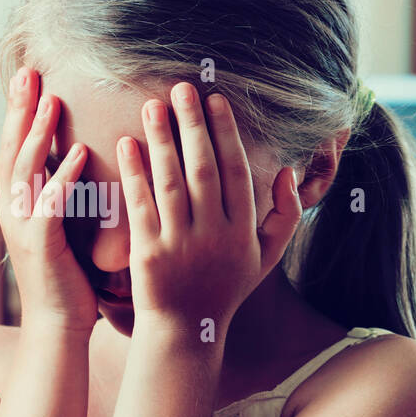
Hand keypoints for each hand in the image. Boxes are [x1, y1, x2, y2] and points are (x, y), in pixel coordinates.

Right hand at [0, 67, 97, 334]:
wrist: (60, 325)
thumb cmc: (69, 277)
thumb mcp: (65, 228)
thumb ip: (66, 196)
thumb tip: (82, 162)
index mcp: (18, 204)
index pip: (17, 148)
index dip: (21, 113)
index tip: (31, 77)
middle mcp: (13, 210)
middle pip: (14, 149)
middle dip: (20, 110)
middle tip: (29, 72)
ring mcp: (22, 226)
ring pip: (26, 169)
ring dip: (38, 134)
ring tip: (50, 101)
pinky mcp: (40, 244)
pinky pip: (50, 202)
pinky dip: (62, 176)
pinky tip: (78, 154)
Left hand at [116, 83, 301, 334]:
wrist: (187, 328)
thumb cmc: (228, 285)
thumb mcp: (267, 256)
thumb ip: (286, 216)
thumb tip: (288, 172)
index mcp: (244, 231)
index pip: (236, 172)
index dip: (226, 133)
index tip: (215, 100)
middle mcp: (216, 235)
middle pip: (204, 169)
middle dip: (193, 125)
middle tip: (182, 89)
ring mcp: (181, 244)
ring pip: (171, 182)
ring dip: (162, 140)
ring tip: (153, 105)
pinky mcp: (149, 253)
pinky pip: (142, 205)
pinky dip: (134, 173)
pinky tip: (127, 144)